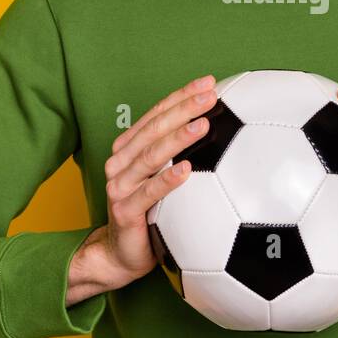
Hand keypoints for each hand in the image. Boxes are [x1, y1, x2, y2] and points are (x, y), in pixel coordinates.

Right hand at [74, 74, 217, 295]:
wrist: (122, 255)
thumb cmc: (148, 215)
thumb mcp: (162, 181)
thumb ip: (179, 156)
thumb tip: (217, 129)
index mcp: (128, 149)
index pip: (156, 115)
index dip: (181, 96)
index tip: (207, 83)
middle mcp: (120, 163)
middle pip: (154, 129)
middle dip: (183, 108)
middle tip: (209, 95)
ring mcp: (120, 186)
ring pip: (150, 155)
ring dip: (177, 138)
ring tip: (203, 124)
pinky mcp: (124, 211)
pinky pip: (149, 192)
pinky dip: (168, 180)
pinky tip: (188, 169)